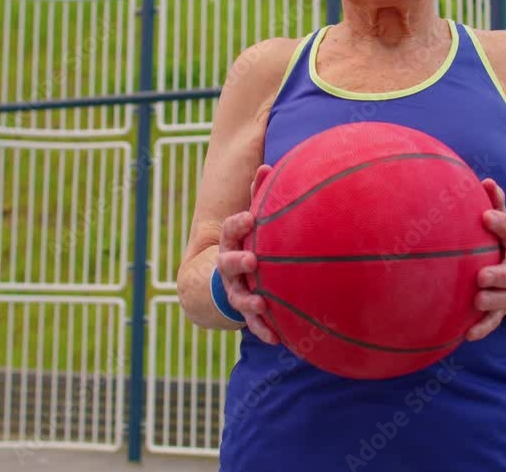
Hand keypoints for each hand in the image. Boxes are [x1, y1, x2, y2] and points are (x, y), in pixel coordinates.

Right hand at [216, 164, 279, 344]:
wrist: (226, 281)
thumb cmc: (248, 243)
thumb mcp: (251, 222)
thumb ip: (258, 195)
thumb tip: (267, 167)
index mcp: (231, 243)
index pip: (229, 230)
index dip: (237, 224)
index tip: (249, 218)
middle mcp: (228, 268)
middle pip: (227, 263)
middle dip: (237, 262)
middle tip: (252, 260)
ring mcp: (235, 291)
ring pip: (238, 297)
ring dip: (249, 302)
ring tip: (262, 305)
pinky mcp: (246, 312)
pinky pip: (254, 324)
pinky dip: (264, 331)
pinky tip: (278, 339)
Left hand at [466, 178, 505, 340]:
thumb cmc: (500, 245)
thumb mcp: (502, 226)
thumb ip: (496, 205)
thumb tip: (486, 181)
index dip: (501, 224)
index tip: (485, 215)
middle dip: (498, 275)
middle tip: (482, 275)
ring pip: (503, 300)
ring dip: (490, 301)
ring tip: (477, 299)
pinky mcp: (500, 311)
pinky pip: (492, 322)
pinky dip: (481, 329)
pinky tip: (466, 335)